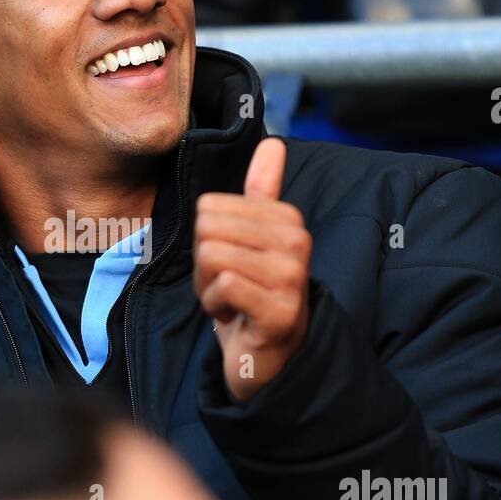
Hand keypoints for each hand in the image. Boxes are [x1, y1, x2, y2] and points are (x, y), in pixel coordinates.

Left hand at [194, 137, 310, 401]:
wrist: (266, 356)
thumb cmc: (251, 295)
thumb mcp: (253, 240)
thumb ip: (263, 192)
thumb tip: (274, 143)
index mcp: (287, 219)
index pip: (210, 207)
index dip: (207, 240)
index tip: (231, 265)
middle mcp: (296, 243)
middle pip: (208, 230)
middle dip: (204, 265)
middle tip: (228, 286)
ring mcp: (291, 277)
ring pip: (212, 256)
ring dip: (209, 288)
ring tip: (232, 301)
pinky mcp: (281, 310)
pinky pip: (223, 285)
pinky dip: (216, 306)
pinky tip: (236, 317)